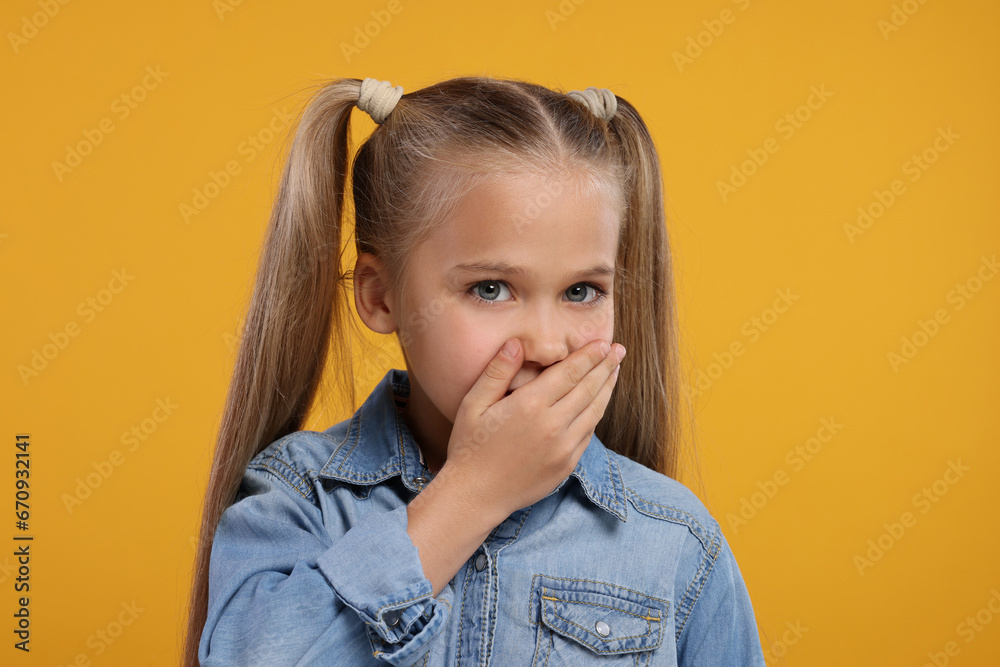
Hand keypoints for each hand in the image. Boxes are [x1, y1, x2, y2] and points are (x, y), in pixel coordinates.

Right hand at [442, 337, 624, 521]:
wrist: (476, 496)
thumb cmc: (470, 447)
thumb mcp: (473, 404)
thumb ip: (497, 371)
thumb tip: (516, 343)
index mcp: (530, 406)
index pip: (569, 373)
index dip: (588, 356)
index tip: (602, 342)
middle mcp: (552, 425)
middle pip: (588, 389)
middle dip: (605, 366)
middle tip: (619, 350)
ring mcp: (563, 448)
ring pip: (594, 411)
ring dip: (607, 388)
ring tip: (615, 370)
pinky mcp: (567, 465)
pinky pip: (588, 434)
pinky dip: (597, 414)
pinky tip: (598, 402)